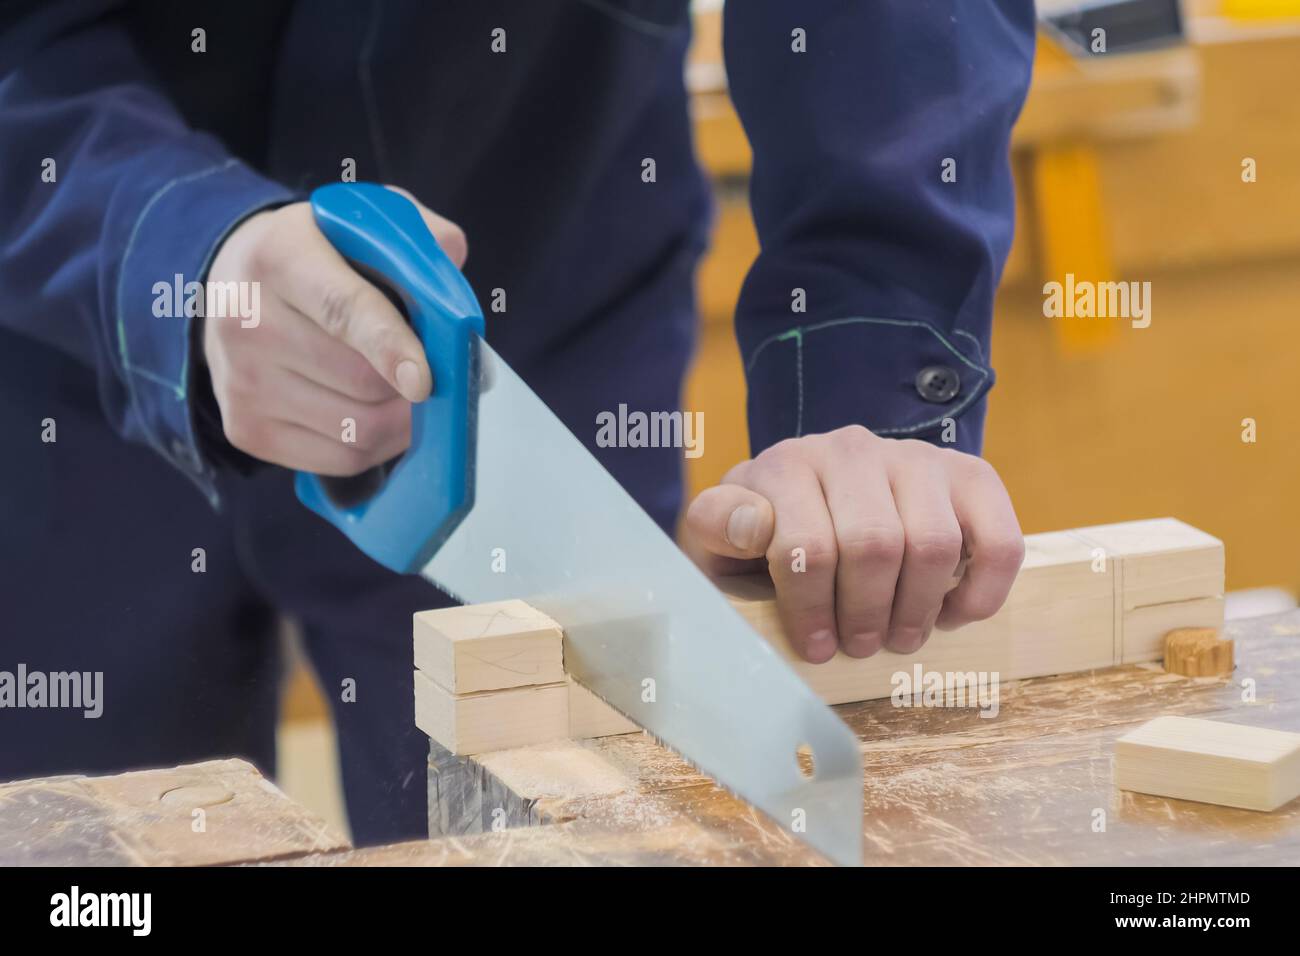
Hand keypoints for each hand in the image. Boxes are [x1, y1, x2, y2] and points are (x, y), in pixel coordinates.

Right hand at [202, 191, 466, 473]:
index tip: (424, 380)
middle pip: (361, 381)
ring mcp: (240, 382)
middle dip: (413, 383)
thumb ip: (418, 238)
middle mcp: (247, 321)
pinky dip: (377, 444)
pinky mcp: (246, 429)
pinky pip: (342, 459)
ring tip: (403, 388)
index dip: (390, 347)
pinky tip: (375, 412)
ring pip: (358, 428)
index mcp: (280, 256)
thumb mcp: (363, 222)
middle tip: (430, 370)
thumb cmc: (322, 255)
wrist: (238, 287)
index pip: (343, 309)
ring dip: (401, 418)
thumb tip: (454, 289)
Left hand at [683, 426, 1024, 662]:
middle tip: (859, 647)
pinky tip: (950, 616)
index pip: (804, 545)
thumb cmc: (769, 535)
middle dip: (866, 613)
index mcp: (784, 466)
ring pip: (933, 544)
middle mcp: (850, 450)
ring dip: (917, 609)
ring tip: (898, 637)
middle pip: (873, 546)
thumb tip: (746, 526)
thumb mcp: (723, 537)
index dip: (811, 609)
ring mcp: (915, 459)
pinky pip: (998, 540)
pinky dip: (981, 592)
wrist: (822, 492)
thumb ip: (719, 530)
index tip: (814, 647)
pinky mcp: (969, 476)